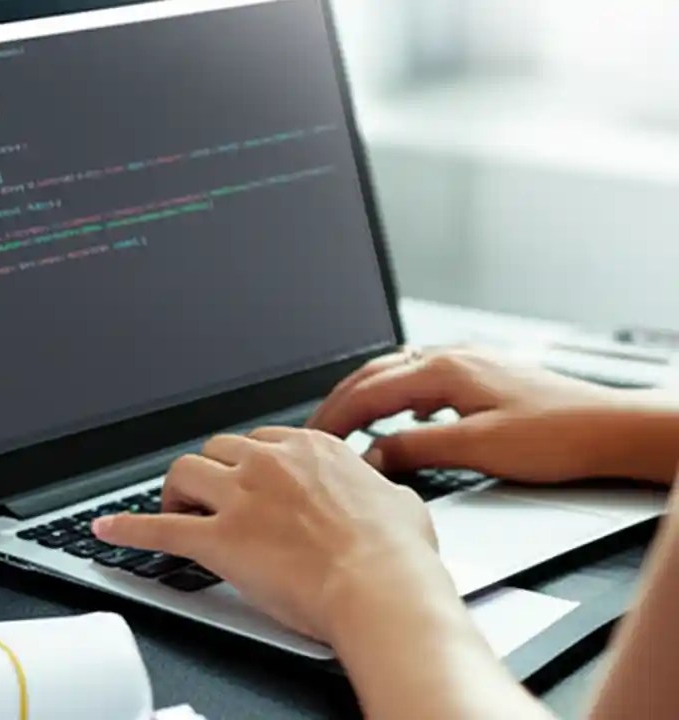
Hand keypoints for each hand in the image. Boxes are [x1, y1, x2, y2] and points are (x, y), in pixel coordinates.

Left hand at [93, 428, 444, 642]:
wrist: (382, 588)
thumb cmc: (397, 554)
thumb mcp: (397, 499)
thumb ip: (374, 485)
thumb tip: (377, 485)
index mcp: (310, 448)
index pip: (261, 440)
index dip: (247, 462)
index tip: (245, 478)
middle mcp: (269, 464)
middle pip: (217, 448)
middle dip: (210, 472)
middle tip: (209, 497)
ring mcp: (240, 498)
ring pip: (183, 472)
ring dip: (175, 490)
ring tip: (175, 509)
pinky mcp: (217, 539)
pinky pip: (158, 527)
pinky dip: (127, 528)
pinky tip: (107, 530)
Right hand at [308, 347, 678, 484]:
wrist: (612, 429)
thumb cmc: (557, 436)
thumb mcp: (477, 448)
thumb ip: (416, 449)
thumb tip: (372, 455)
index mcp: (444, 370)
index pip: (368, 392)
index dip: (333, 417)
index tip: (310, 440)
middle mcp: (452, 359)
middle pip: (375, 375)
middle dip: (339, 403)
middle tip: (313, 433)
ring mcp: (467, 366)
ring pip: (396, 375)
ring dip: (364, 398)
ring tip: (343, 425)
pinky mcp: (480, 379)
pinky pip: (419, 382)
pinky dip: (393, 399)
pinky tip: (397, 417)